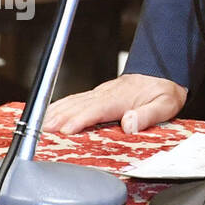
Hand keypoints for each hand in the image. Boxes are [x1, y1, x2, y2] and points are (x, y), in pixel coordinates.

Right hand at [43, 73, 186, 134]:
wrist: (164, 72)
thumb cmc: (164, 90)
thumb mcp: (166, 104)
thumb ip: (149, 114)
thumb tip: (129, 122)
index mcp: (122, 98)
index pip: (97, 110)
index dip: (80, 120)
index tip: (66, 130)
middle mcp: (107, 94)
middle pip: (79, 106)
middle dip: (59, 119)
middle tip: (41, 132)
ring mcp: (100, 93)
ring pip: (73, 102)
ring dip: (55, 113)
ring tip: (38, 125)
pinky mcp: (97, 94)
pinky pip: (74, 99)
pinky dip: (58, 105)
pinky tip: (48, 112)